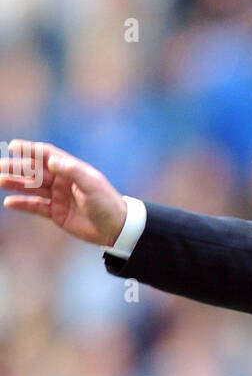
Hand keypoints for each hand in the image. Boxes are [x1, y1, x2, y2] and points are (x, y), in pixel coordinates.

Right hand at [0, 140, 126, 247]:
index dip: (30, 149)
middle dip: (17, 167)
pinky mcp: (56, 213)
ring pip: (32, 188)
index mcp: (71, 170)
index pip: (47, 155)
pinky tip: (9, 202)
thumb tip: (52, 161)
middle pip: (35, 171)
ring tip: (1, 181)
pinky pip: (35, 207)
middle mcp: (62, 181)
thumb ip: (72, 171)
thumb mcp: (92, 184)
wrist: (115, 228)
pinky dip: (23, 204)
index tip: (14, 146)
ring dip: (16, 184)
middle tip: (0, 166)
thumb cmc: (106, 202)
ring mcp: (57, 197)